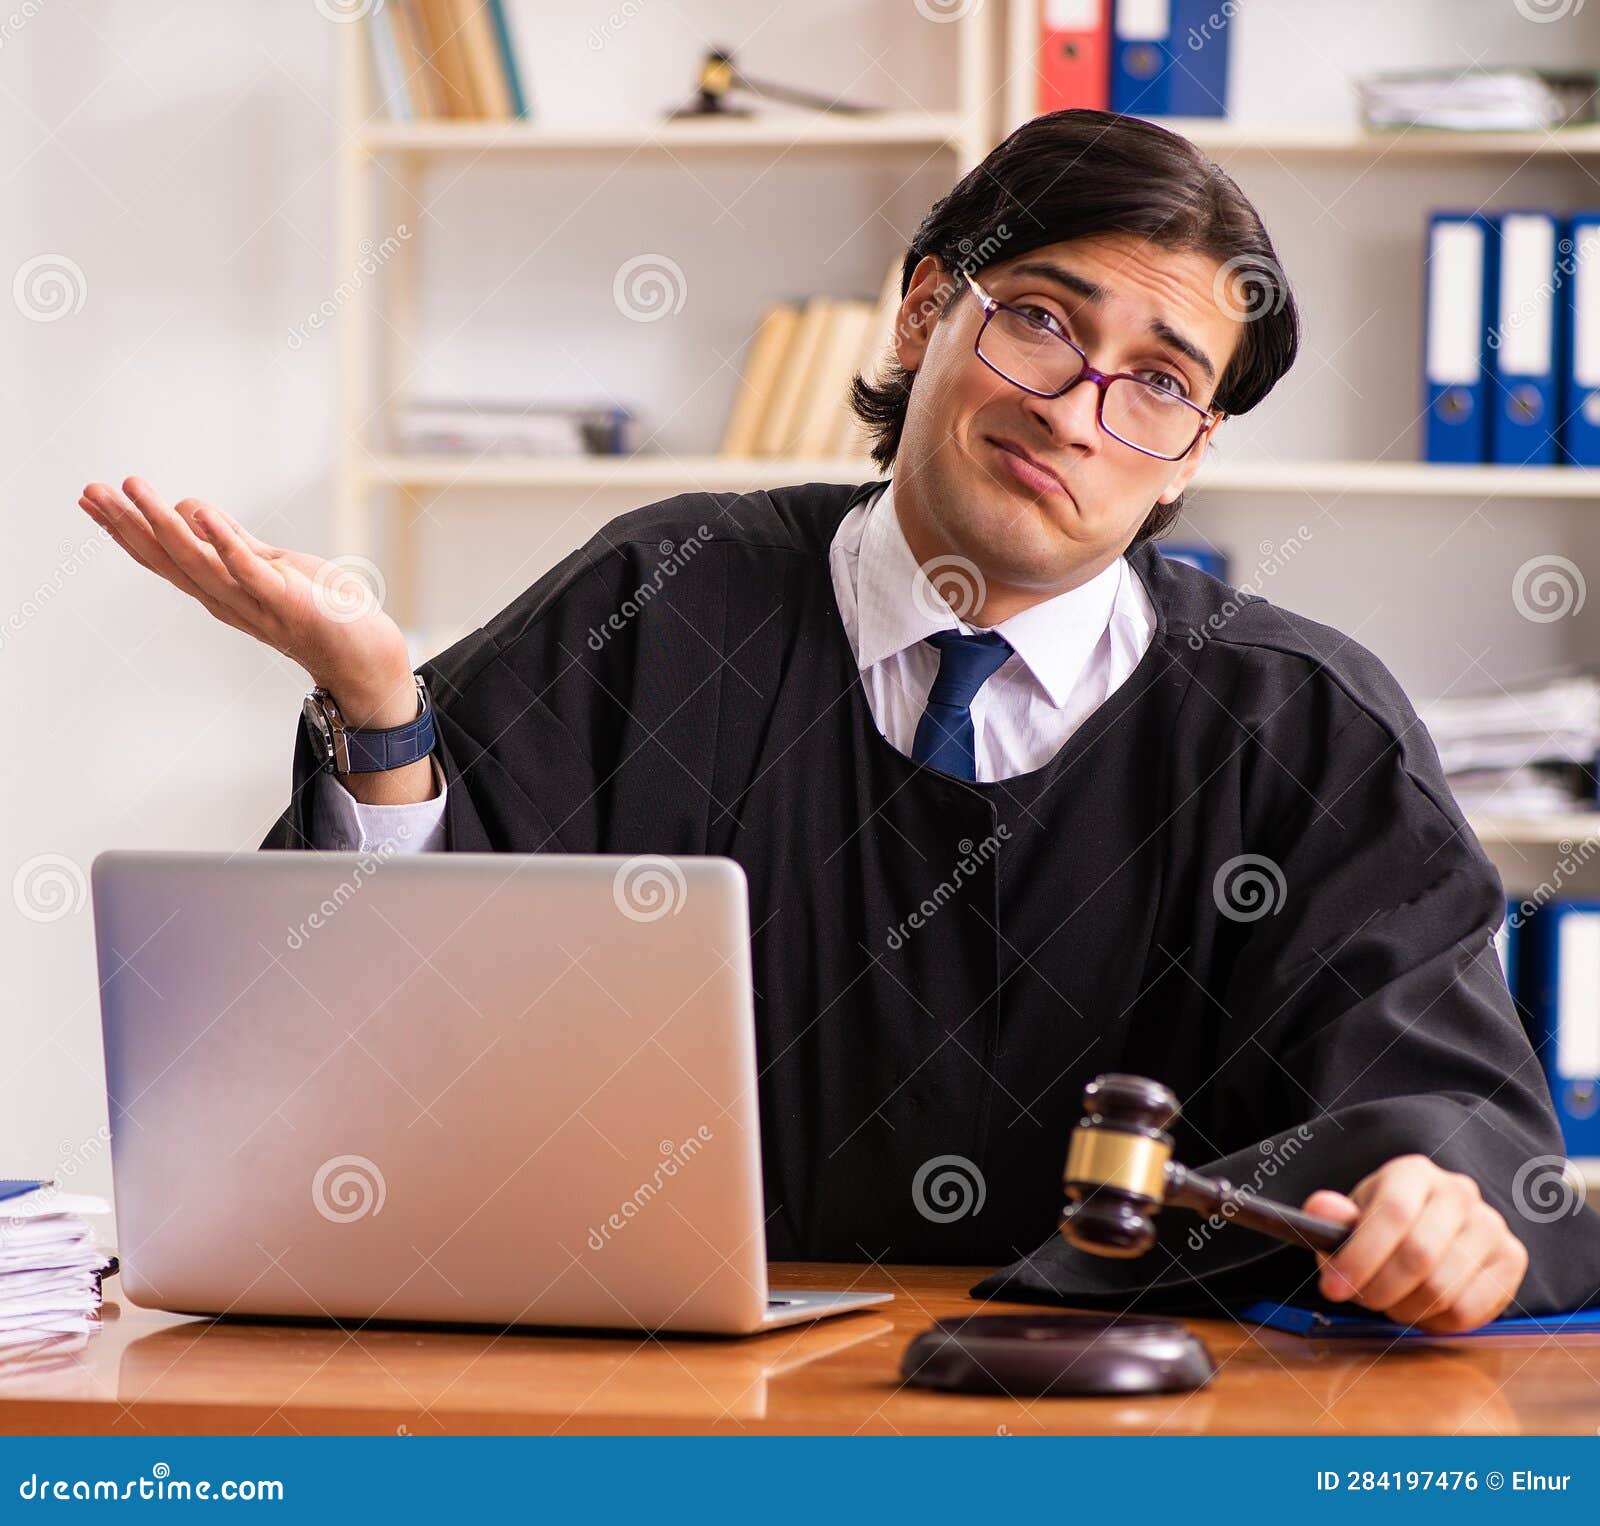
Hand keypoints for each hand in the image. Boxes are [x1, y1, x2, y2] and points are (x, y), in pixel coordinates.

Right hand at [79, 476, 415, 725]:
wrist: (363, 651)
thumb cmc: (318, 607)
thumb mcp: (267, 566)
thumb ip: (231, 540)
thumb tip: (189, 509)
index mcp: (219, 589)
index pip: (162, 557)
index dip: (125, 529)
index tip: (90, 498)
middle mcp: (227, 599)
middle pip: (167, 560)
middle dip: (128, 524)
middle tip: (91, 491)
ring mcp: (254, 602)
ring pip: (198, 562)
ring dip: (164, 524)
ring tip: (137, 489)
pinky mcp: (286, 600)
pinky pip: (248, 569)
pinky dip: (224, 541)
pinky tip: (201, 512)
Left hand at [1302, 1155, 1529, 1332]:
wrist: (1432, 1230)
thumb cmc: (1383, 1226)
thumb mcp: (1351, 1217)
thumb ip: (1332, 1217)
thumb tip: (1322, 1208)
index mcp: (1413, 1172)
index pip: (1393, 1213)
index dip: (1360, 1256)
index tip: (1333, 1287)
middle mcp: (1458, 1192)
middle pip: (1419, 1255)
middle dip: (1380, 1289)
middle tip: (1361, 1300)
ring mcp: (1491, 1224)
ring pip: (1444, 1288)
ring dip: (1405, 1308)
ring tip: (1390, 1301)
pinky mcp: (1512, 1259)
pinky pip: (1469, 1310)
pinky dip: (1436, 1321)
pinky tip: (1422, 1308)